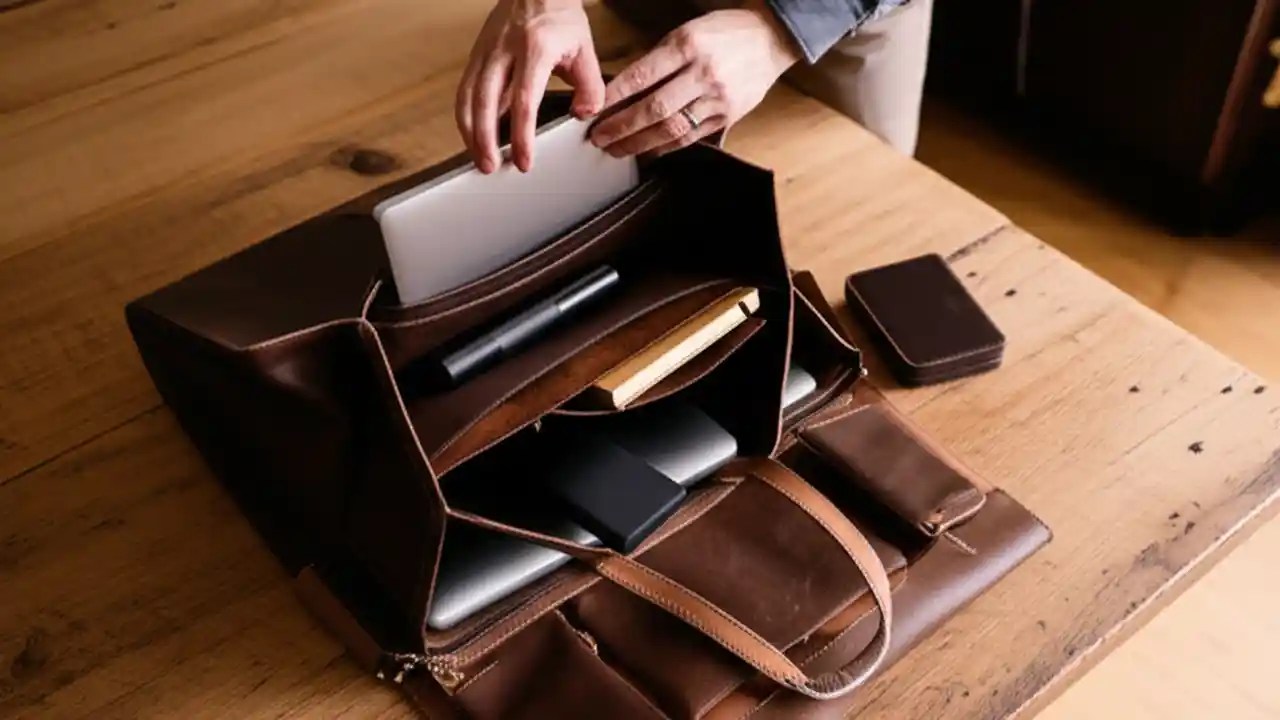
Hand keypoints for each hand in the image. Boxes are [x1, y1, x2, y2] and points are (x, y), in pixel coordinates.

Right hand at [457, 0, 604, 173]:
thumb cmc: (559, 15)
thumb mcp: (585, 47)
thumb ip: (590, 85)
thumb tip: (583, 115)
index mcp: (535, 48)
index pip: (524, 100)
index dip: (521, 135)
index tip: (524, 160)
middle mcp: (504, 49)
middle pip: (486, 101)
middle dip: (485, 139)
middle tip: (490, 167)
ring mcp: (486, 51)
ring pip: (468, 96)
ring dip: (470, 132)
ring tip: (478, 158)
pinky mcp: (476, 54)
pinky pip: (464, 89)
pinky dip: (465, 115)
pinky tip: (472, 134)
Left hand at [588, 0, 800, 156]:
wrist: (770, 40)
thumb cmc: (724, 33)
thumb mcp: (687, 32)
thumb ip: (658, 59)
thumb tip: (623, 89)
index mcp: (689, 45)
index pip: (643, 75)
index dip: (615, 96)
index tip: (593, 110)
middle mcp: (703, 73)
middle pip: (655, 108)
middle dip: (622, 126)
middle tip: (598, 138)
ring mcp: (718, 98)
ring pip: (672, 128)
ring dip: (639, 143)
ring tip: (617, 150)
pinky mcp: (728, 116)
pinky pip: (691, 137)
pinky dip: (665, 147)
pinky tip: (648, 151)